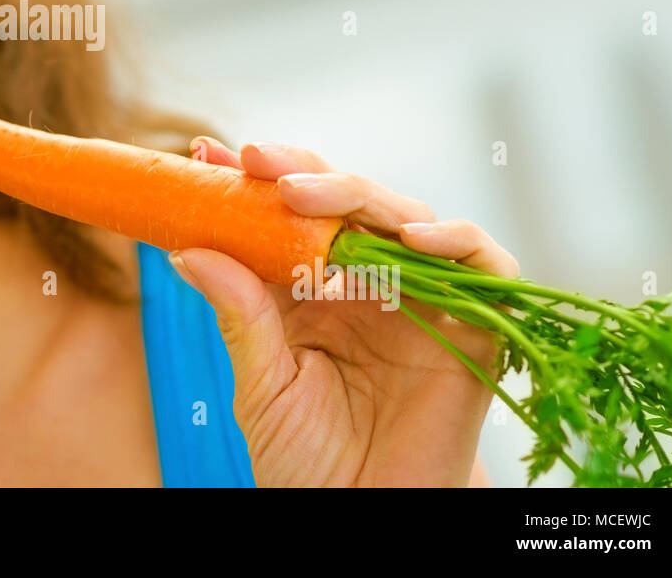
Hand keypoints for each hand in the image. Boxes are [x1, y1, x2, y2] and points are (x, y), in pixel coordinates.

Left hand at [172, 136, 518, 486]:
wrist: (363, 517)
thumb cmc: (309, 459)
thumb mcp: (262, 384)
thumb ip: (239, 316)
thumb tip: (187, 250)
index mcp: (313, 289)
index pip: (288, 217)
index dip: (253, 182)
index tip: (207, 155)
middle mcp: (371, 282)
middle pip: (345, 202)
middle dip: (300, 172)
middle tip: (253, 159)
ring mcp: (424, 298)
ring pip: (405, 216)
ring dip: (355, 195)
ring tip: (300, 195)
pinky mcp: (476, 324)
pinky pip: (484, 262)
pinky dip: (455, 240)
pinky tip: (411, 237)